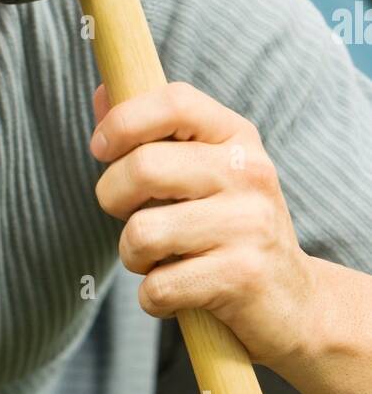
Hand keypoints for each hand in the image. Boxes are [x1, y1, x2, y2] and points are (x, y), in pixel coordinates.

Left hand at [88, 79, 314, 368]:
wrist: (292, 301)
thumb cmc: (227, 230)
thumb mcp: (201, 174)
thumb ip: (150, 135)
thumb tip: (105, 91)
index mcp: (236, 137)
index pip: (174, 102)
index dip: (123, 121)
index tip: (101, 148)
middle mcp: (249, 172)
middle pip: (142, 168)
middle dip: (113, 199)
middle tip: (133, 218)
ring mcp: (249, 224)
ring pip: (142, 233)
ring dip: (134, 256)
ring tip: (160, 259)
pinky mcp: (242, 276)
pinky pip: (158, 287)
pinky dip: (154, 298)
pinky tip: (179, 294)